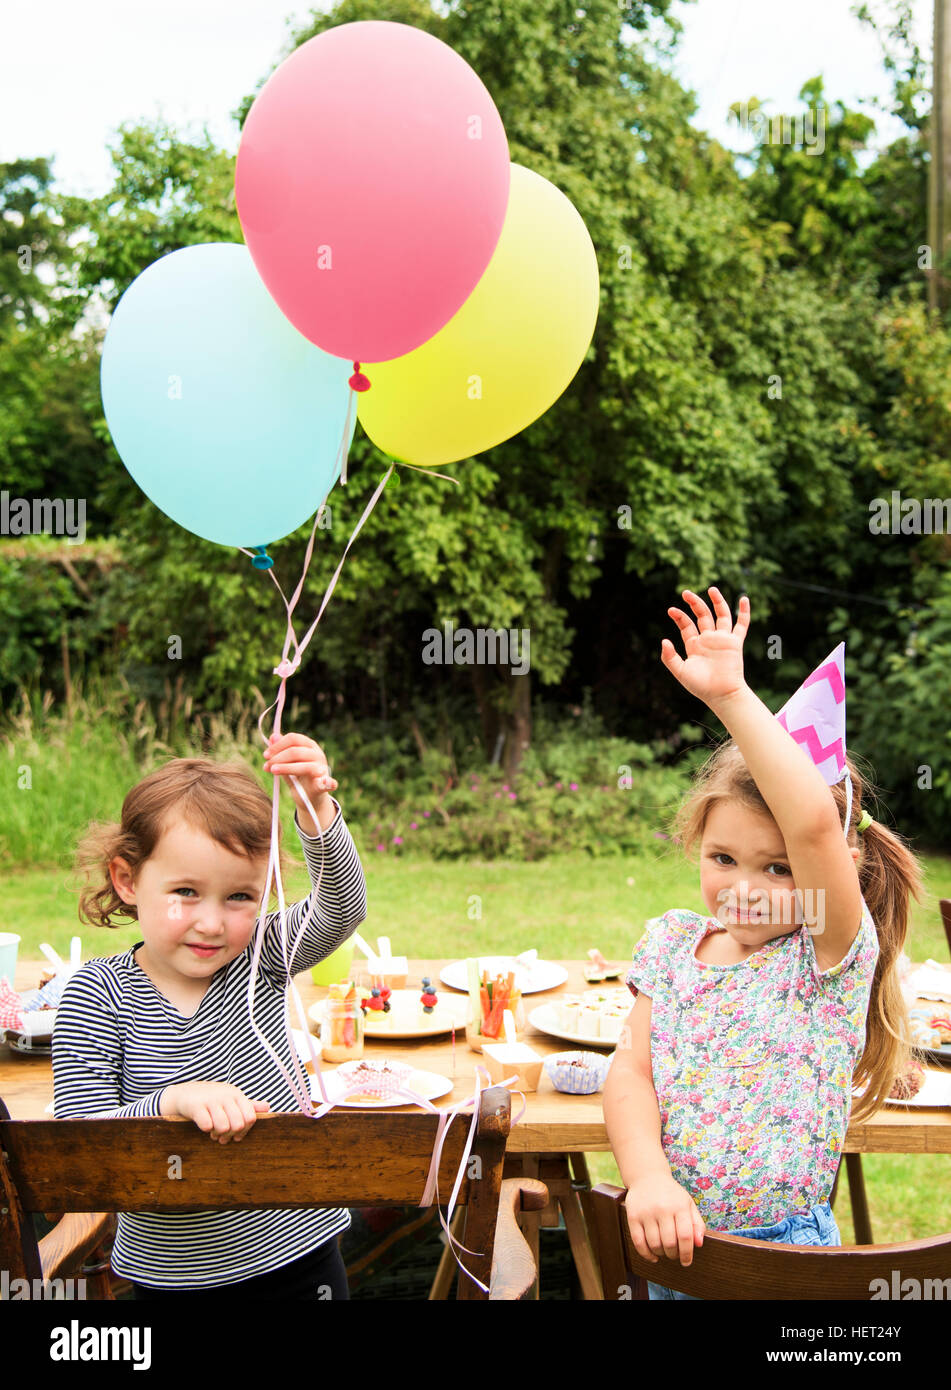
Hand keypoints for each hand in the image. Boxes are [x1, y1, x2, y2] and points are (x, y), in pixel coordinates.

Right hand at [162, 1081, 269, 1143]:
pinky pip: (207, 1125)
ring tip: (214, 1132)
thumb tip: (267, 1107)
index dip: (245, 1131)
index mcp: (236, 1094)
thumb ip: (249, 1105)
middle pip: (238, 1125)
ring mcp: (211, 1099)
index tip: (237, 1135)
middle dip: (230, 1135)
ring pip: (223, 1127)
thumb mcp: (231, 1099)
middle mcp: (225, 1095)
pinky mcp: (196, 1106)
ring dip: (218, 1134)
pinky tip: (205, 1126)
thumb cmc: (212, 1099)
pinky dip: (206, 1129)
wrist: (184, 1093)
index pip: (250, 1117)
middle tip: (223, 1136)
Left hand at [263, 732, 337, 832]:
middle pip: (296, 751)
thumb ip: (280, 751)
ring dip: (286, 768)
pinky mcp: (325, 784)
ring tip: (273, 771)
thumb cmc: (297, 777)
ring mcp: (322, 768)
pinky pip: (329, 783)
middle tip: (266, 766)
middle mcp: (317, 754)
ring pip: (304, 766)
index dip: (277, 745)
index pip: (293, 739)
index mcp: (309, 746)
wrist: (308, 797)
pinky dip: (328, 782)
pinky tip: (324, 782)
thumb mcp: (287, 763)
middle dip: (278, 757)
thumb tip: (272, 737)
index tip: (266, 755)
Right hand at [624, 1172, 705, 1266]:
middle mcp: (663, 1208)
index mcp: (679, 1206)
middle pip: (670, 1243)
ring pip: (654, 1244)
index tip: (687, 1261)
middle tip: (674, 1254)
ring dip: (661, 1254)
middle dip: (674, 1254)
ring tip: (664, 1252)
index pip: (685, 1236)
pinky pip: (638, 1242)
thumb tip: (699, 1244)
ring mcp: (646, 1212)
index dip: (687, 1253)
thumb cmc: (671, 1194)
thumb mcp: (688, 1203)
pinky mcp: (633, 1216)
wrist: (647, 1176)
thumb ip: (697, 1223)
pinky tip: (653, 1256)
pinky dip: (646, 1254)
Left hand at [661, 587, 749, 708]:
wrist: (721, 694)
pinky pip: (741, 625)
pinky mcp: (734, 643)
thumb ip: (669, 657)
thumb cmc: (700, 686)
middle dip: (694, 603)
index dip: (679, 616)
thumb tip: (664, 640)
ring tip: (711, 589)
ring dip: (717, 601)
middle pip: (702, 615)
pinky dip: (743, 612)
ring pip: (721, 615)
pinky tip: (744, 599)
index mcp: (694, 645)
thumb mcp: (680, 671)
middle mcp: (708, 639)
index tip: (671, 610)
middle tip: (685, 592)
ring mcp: (722, 639)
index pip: (687, 625)